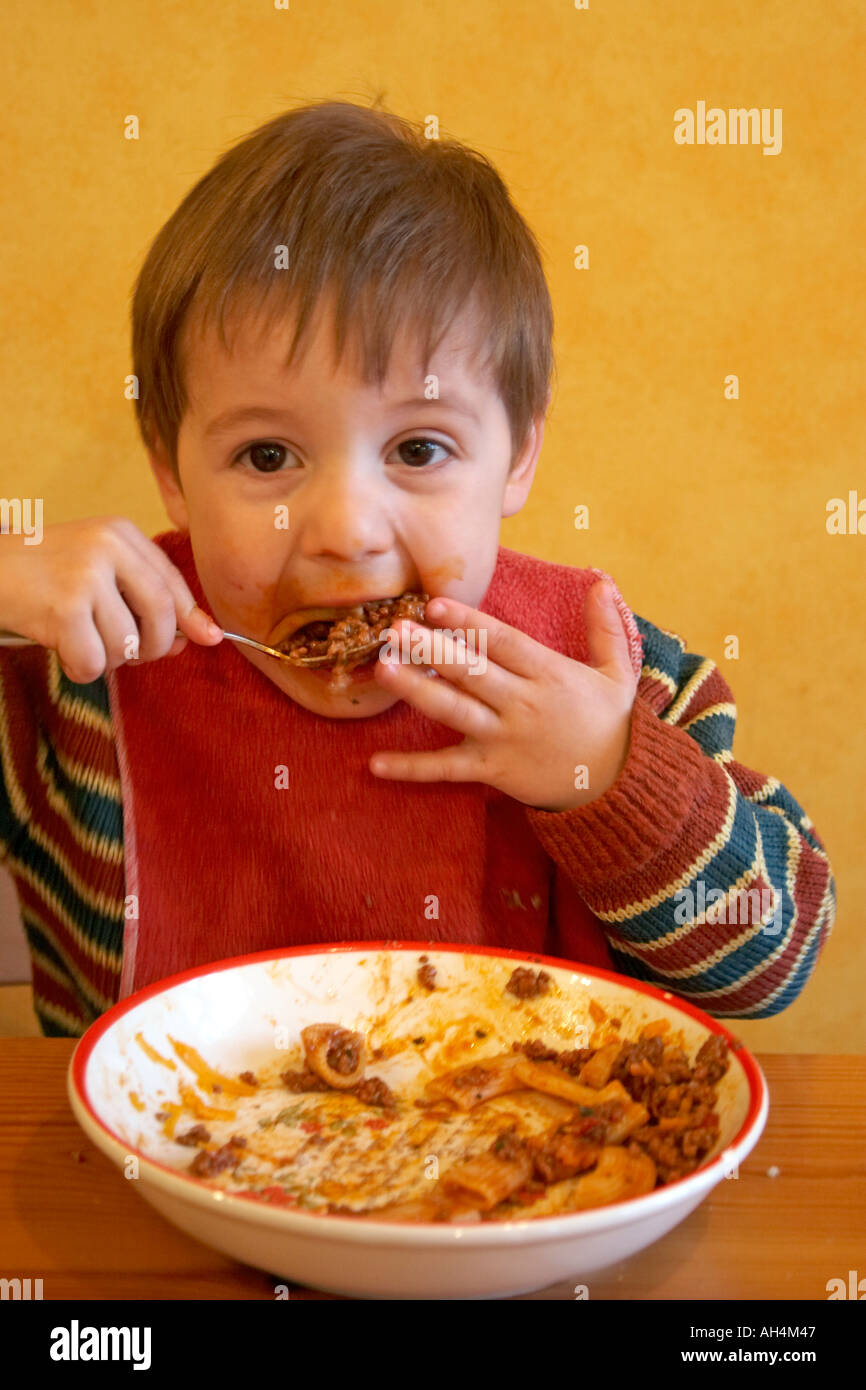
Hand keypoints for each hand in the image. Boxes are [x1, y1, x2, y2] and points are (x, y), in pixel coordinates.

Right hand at [0, 515, 222, 682]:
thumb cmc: (41, 576)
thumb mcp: (96, 571)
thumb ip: (143, 597)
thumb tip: (199, 637)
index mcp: (120, 533)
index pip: (171, 581)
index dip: (191, 615)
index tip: (209, 638)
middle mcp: (107, 548)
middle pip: (161, 613)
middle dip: (153, 646)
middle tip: (132, 655)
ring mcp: (85, 575)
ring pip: (127, 643)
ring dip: (108, 659)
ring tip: (81, 642)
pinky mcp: (64, 607)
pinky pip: (95, 660)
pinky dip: (81, 668)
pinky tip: (63, 651)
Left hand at [369, 579, 639, 811]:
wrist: (618, 785)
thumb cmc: (611, 724)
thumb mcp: (618, 673)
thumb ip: (605, 627)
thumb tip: (602, 580)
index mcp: (549, 674)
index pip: (503, 642)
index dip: (469, 622)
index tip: (435, 604)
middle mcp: (523, 704)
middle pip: (472, 672)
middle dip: (432, 649)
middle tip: (396, 629)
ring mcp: (505, 738)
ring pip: (455, 711)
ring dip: (417, 690)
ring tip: (383, 669)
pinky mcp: (492, 770)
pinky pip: (447, 769)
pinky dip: (412, 768)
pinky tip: (376, 764)